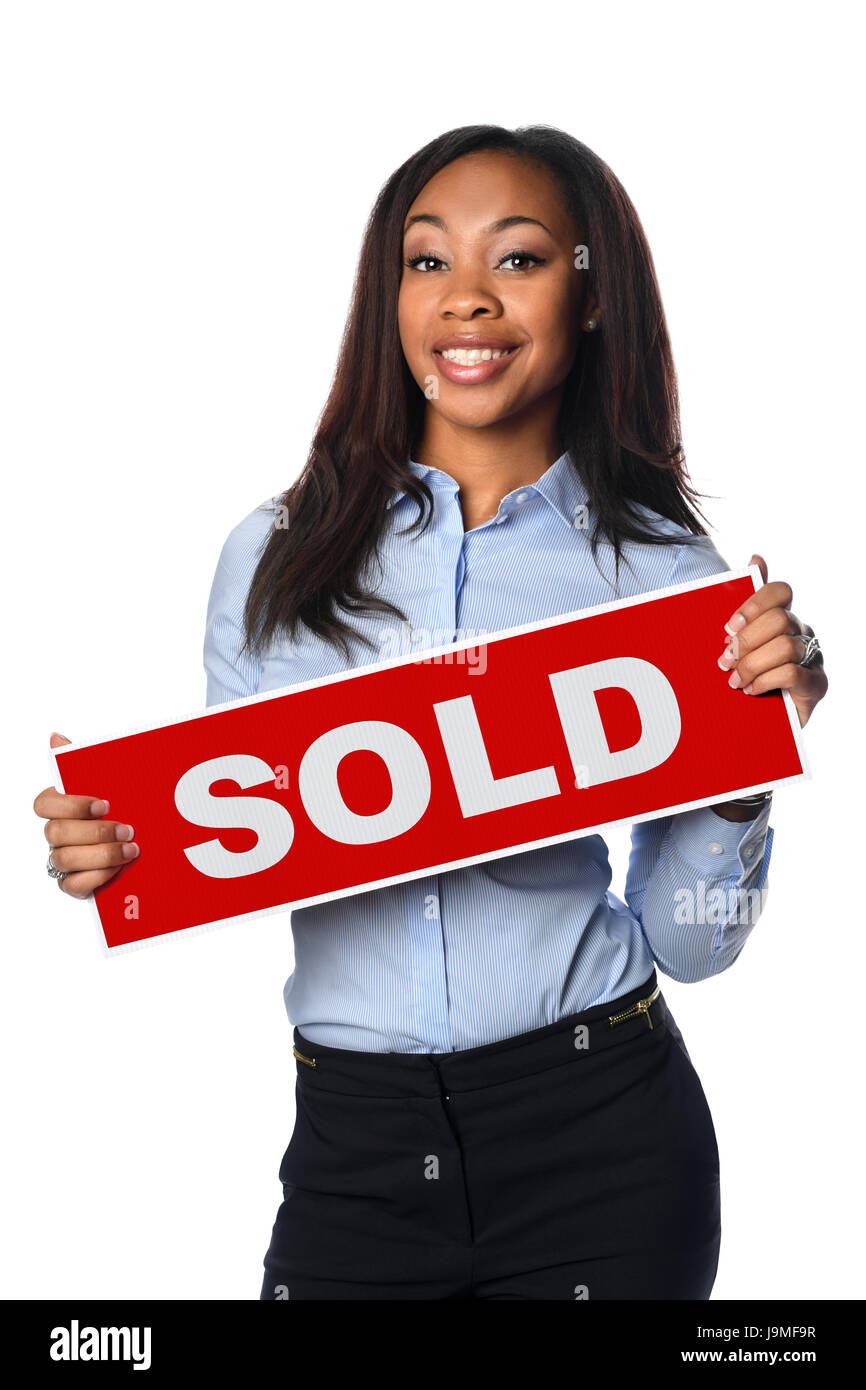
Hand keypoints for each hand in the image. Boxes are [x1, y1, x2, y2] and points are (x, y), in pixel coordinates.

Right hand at [33, 732, 139, 899]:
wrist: (142, 838)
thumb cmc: (120, 807)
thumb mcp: (109, 781)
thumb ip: (84, 761)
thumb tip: (56, 737)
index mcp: (60, 806)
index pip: (44, 804)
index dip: (72, 805)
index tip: (105, 804)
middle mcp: (56, 833)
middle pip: (56, 833)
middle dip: (96, 832)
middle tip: (128, 829)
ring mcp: (62, 859)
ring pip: (64, 859)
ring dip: (102, 854)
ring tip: (132, 850)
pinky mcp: (73, 882)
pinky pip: (72, 885)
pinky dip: (97, 877)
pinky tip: (119, 868)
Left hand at [717, 554, 826, 729]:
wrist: (754, 720)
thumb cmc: (744, 675)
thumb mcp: (736, 641)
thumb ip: (744, 606)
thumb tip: (757, 557)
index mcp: (783, 616)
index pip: (780, 591)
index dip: (754, 604)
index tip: (728, 627)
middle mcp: (802, 632)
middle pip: (779, 619)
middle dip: (746, 641)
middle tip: (725, 661)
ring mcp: (813, 657)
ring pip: (784, 646)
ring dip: (752, 665)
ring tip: (734, 681)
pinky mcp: (817, 684)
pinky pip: (792, 673)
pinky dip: (765, 681)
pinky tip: (751, 690)